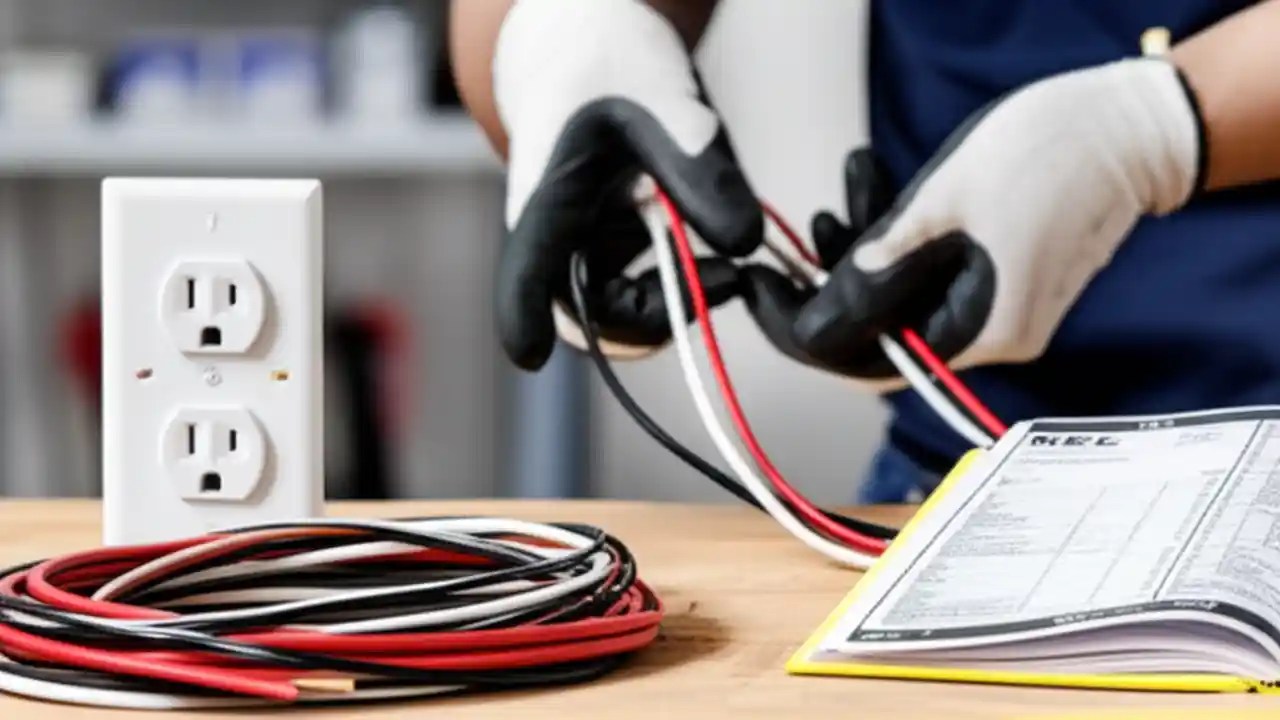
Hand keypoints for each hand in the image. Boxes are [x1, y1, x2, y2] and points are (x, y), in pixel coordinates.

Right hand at [493, 0, 761, 370]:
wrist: (598, 39)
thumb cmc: (611, 59)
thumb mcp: (665, 102)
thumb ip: (702, 172)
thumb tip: (748, 247)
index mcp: (547, 201)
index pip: (524, 271)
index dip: (521, 318)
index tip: (530, 356)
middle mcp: (558, 238)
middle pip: (592, 317)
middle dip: (660, 318)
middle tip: (729, 280)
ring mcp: (587, 246)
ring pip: (627, 311)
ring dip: (681, 299)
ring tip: (732, 262)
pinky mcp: (616, 245)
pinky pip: (649, 287)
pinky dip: (688, 277)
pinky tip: (712, 236)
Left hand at [746, 59, 1202, 381]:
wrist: (1132, 127)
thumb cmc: (1053, 151)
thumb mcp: (945, 201)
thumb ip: (883, 258)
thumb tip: (823, 306)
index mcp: (983, 332)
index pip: (868, 362)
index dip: (804, 330)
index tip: (762, 291)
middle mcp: (992, 337)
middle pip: (878, 339)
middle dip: (825, 294)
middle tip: (784, 254)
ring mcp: (997, 312)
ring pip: (899, 306)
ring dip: (857, 262)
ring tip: (833, 208)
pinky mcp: (998, 283)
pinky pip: (927, 282)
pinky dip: (894, 250)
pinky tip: (868, 200)